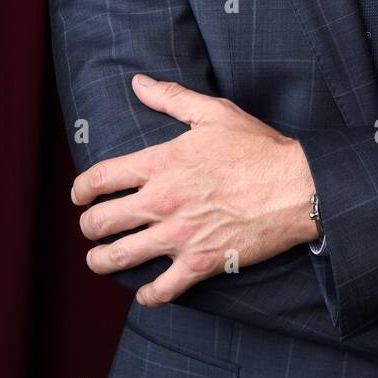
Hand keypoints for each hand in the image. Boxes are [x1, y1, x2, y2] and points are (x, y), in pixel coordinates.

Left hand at [71, 75, 317, 307]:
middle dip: (88, 226)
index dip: (81, 189)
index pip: (100, 178)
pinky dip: (148, 295)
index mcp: (162, 163)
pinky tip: (146, 292)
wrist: (297, 187)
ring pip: (119, 258)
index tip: (80, 195)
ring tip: (101, 259)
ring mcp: (179, 236)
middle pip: (101, 222)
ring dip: (102, 261)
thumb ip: (171, 98)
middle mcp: (162, 202)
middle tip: (92, 228)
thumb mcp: (214, 113)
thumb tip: (138, 82)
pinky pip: (161, 289)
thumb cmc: (258, 148)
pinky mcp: (200, 263)